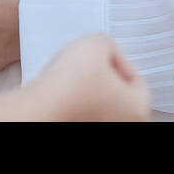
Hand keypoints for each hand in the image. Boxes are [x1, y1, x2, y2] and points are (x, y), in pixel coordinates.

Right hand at [31, 34, 151, 120]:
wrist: (33, 111)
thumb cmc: (69, 84)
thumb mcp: (98, 42)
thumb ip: (108, 44)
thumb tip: (103, 53)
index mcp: (139, 110)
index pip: (135, 77)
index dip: (116, 60)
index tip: (100, 56)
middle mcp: (123, 127)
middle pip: (118, 94)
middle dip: (104, 76)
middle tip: (88, 64)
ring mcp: (97, 131)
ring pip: (98, 105)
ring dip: (87, 90)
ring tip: (71, 78)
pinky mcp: (71, 128)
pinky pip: (77, 114)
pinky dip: (71, 104)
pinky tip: (59, 95)